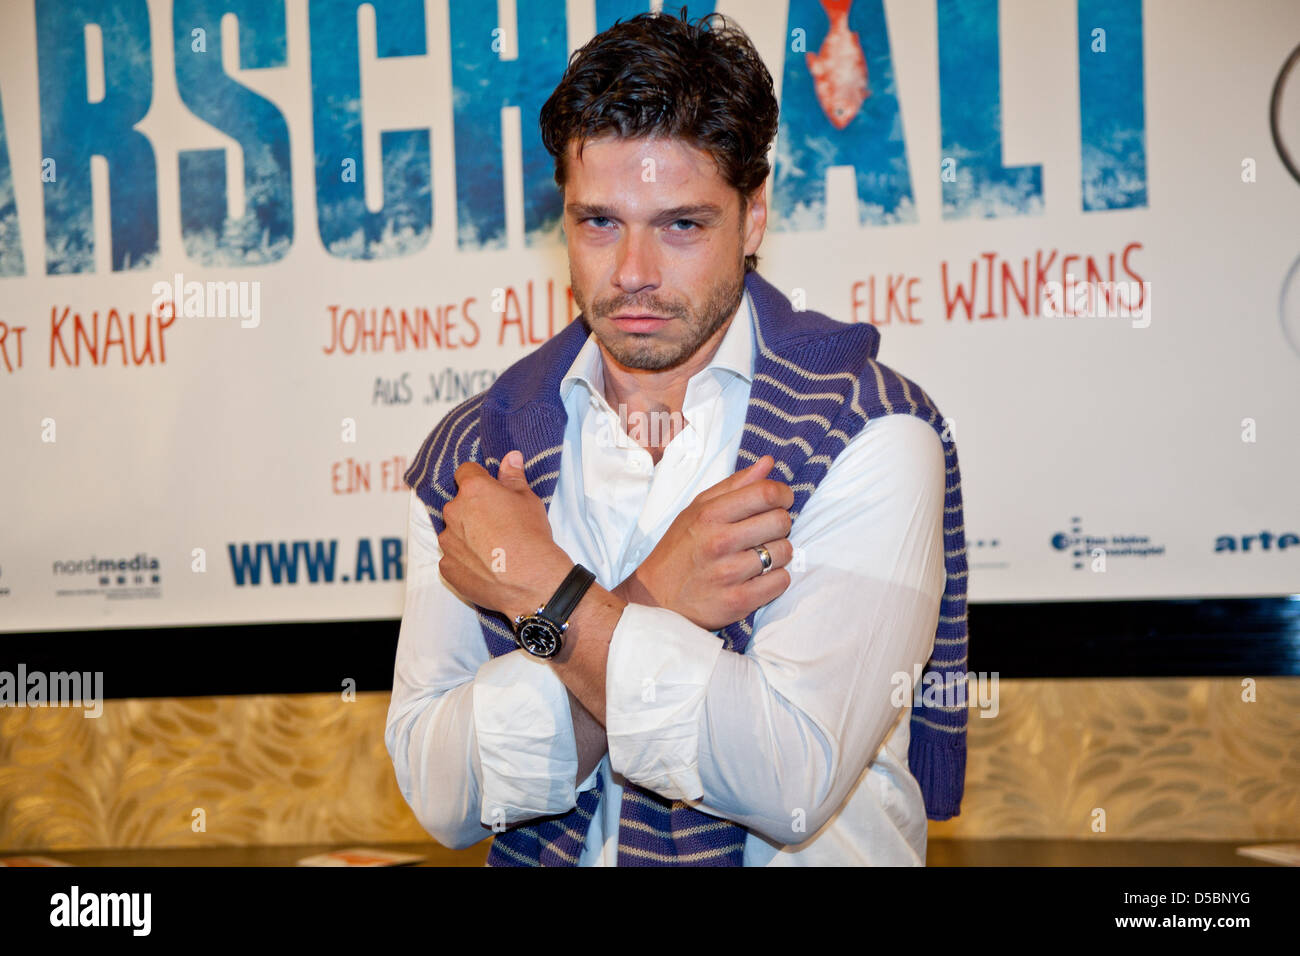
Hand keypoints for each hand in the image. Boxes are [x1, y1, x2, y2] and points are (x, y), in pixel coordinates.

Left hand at [438, 450, 569, 621]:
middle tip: (497, 524)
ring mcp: (448, 541)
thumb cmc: (531, 536)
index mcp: (473, 490)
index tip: (491, 491)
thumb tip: (511, 457)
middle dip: (472, 510)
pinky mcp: (447, 567)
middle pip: (458, 504)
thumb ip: (513, 477)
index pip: (466, 472)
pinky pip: (452, 558)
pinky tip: (485, 566)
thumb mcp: (528, 500)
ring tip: (492, 549)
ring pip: (454, 532)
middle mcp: (454, 512)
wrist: (530, 580)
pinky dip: (464, 560)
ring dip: (467, 536)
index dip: (479, 479)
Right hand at [618, 455, 793, 629]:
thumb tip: (768, 463)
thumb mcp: (697, 510)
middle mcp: (719, 541)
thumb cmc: (679, 550)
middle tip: (766, 532)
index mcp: (709, 514)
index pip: (765, 493)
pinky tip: (759, 578)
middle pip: (780, 521)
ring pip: (784, 552)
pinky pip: (780, 582)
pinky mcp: (737, 602)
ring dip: (778, 553)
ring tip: (759, 556)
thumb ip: (734, 485)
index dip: (782, 494)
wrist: (655, 599)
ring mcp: (728, 573)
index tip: (781, 501)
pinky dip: (776, 579)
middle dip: (780, 524)